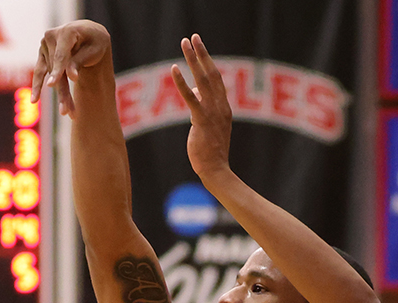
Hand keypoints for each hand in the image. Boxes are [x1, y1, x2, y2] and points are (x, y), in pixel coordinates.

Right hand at [31, 20, 109, 116]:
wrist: (89, 32)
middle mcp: (52, 37)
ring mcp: (45, 46)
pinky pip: (39, 72)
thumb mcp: (94, 50)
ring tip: (65, 112)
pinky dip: (37, 86)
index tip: (52, 85)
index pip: (61, 55)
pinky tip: (34, 100)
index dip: (57, 70)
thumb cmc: (95, 41)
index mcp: (66, 32)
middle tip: (68, 112)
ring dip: (59, 94)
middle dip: (63, 92)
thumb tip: (71, 77)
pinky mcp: (43, 55)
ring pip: (51, 75)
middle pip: (57, 70)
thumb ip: (80, 62)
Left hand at [169, 34, 231, 178]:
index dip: (208, 62)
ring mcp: (213, 112)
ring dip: (193, 59)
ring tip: (185, 43)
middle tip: (193, 37)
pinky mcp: (202, 120)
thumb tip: (194, 92)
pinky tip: (174, 69)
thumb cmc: (210, 151)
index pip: (217, 79)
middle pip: (212, 73)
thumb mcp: (208, 126)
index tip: (200, 47)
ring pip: (203, 80)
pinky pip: (191, 97)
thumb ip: (203, 108)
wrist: (216, 170)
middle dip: (202, 53)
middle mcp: (221, 106)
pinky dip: (181, 82)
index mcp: (224, 107)